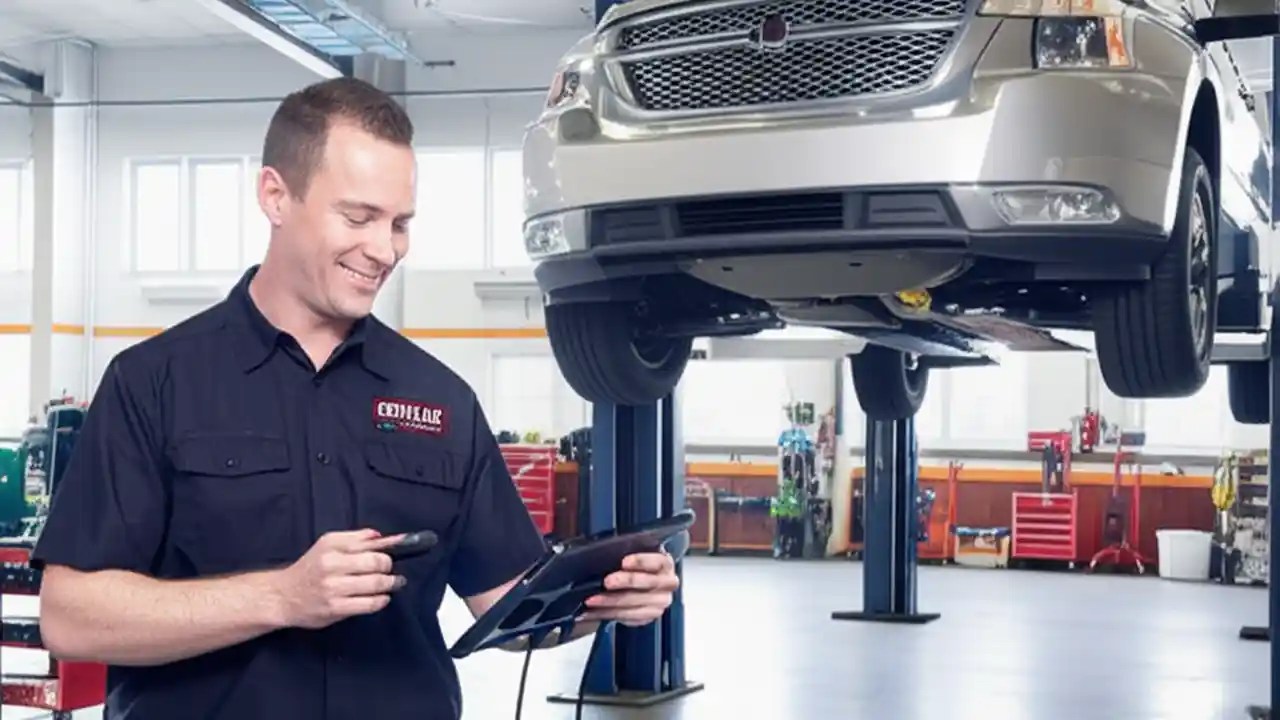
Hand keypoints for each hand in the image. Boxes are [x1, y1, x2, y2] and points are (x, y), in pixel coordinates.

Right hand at [269, 529, 407, 629]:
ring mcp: (333, 588)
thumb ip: (355, 539)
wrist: (283, 596)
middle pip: (376, 563)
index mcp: (332, 546)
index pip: (371, 544)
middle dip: (390, 567)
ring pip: (375, 584)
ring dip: (390, 584)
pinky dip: (381, 600)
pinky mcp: (335, 608)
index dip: (393, 546)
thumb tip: (381, 536)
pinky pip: (368, 604)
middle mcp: (331, 564)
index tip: (408, 545)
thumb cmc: (310, 569)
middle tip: (392, 570)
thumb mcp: (327, 545)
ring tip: (394, 583)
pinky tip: (383, 598)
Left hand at [581, 552, 679, 626]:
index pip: (657, 561)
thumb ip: (627, 551)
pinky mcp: (649, 617)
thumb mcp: (636, 555)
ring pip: (634, 603)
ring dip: (610, 602)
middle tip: (607, 582)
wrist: (645, 586)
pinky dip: (607, 614)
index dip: (641, 561)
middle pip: (648, 583)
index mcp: (665, 563)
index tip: (624, 562)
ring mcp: (660, 603)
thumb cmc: (637, 567)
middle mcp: (668, 584)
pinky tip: (593, 612)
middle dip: (625, 582)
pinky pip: (626, 617)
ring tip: (592, 600)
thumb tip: (606, 551)